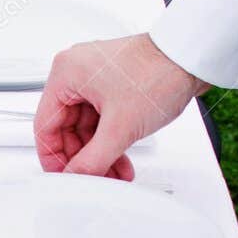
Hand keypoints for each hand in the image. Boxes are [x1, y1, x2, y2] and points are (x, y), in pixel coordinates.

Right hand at [34, 33, 207, 177]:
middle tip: (94, 179)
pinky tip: (120, 160)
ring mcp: (96, 78)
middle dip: (83, 158)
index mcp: (66, 73)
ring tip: (113, 174)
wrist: (192, 58)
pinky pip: (102, 120)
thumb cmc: (159, 72)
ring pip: (87, 128)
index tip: (63, 177)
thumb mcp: (120, 127)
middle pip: (66, 129)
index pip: (45, 125)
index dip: (54, 157)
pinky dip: (110, 141)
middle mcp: (77, 72)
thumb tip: (75, 176)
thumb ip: (93, 160)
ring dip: (99, 153)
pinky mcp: (114, 84)